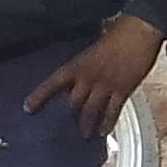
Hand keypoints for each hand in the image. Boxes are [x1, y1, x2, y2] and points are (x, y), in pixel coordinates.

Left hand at [27, 16, 164, 138]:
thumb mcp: (92, 48)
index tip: (28, 108)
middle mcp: (88, 77)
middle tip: (64, 128)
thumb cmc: (116, 33)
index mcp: (78, 64)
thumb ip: (84, 64)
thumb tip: (79, 76)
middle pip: (73, 103)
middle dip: (68, 116)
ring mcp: (105, 85)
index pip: (53, 83)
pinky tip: (104, 132)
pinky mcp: (123, 90)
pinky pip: (112, 111)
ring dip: (86, 124)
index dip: (39, 96)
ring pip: (91, 111)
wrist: (139, 31)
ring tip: (83, 135)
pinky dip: (108, 123)